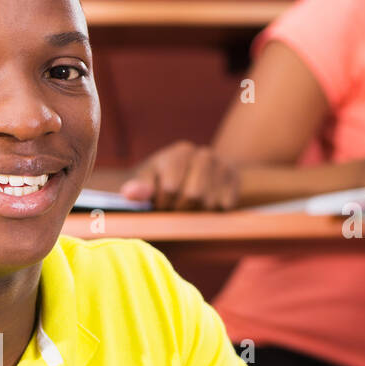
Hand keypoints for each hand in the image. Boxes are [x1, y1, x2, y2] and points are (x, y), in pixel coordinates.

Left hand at [120, 141, 238, 210]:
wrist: (194, 176)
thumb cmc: (163, 180)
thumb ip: (139, 187)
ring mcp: (223, 166)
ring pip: (210, 203)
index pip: (171, 188)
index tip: (160, 203)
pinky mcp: (234, 180)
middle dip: (181, 209)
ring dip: (197, 212)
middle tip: (175, 207)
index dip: (163, 203)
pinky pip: (225, 206)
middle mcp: (204, 155)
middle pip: (194, 196)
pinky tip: (205, 206)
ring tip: (188, 206)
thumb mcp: (148, 180)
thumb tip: (130, 193)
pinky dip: (213, 213)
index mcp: (180, 152)